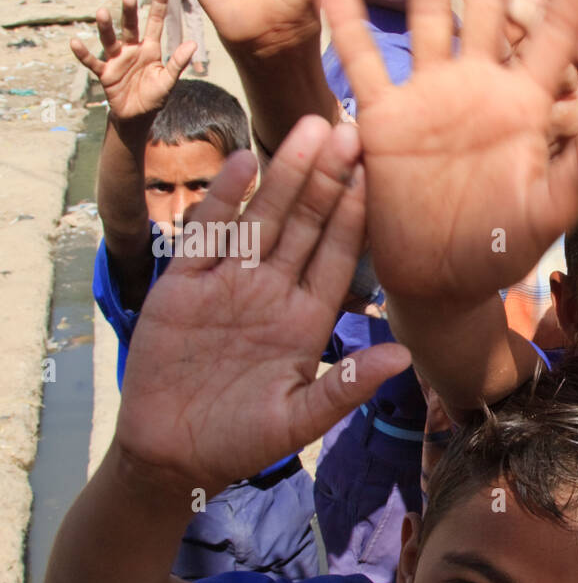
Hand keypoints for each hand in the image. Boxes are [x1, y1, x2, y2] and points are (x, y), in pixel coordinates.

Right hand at [70, 0, 191, 122]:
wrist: (138, 117)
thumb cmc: (154, 96)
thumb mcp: (168, 80)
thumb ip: (178, 63)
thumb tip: (193, 44)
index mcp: (150, 49)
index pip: (155, 22)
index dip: (159, 4)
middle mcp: (132, 49)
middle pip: (130, 27)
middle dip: (129, 13)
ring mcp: (117, 59)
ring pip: (110, 40)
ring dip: (105, 28)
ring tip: (102, 13)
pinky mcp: (105, 73)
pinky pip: (93, 62)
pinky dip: (84, 54)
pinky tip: (75, 43)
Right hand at [115, 117, 408, 495]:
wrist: (170, 455)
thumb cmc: (240, 441)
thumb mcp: (298, 419)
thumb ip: (345, 385)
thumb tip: (402, 355)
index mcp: (306, 319)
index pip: (338, 256)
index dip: (356, 215)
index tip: (378, 173)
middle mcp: (272, 291)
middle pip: (306, 225)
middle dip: (328, 178)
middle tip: (353, 128)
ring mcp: (229, 284)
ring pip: (263, 219)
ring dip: (285, 175)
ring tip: (309, 128)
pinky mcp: (185, 285)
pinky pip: (207, 235)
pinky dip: (224, 201)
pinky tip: (244, 163)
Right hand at [316, 0, 577, 307]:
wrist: (441, 280)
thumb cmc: (502, 251)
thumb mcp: (549, 209)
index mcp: (528, 105)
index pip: (558, 32)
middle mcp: (482, 88)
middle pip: (489, 2)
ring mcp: (433, 97)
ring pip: (430, 16)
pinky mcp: (388, 117)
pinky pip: (364, 63)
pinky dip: (346, 26)